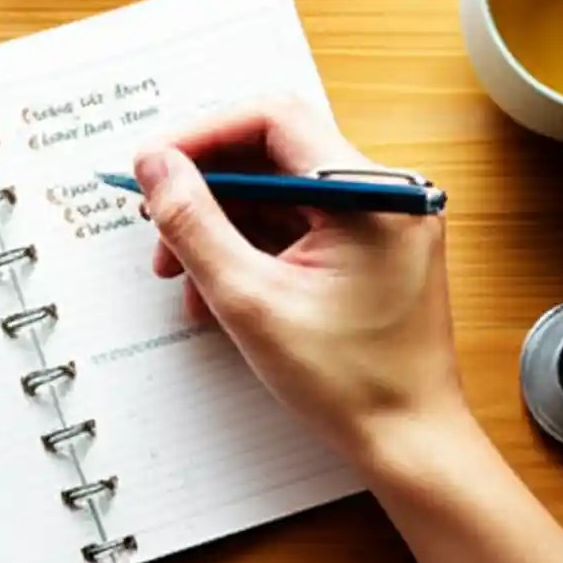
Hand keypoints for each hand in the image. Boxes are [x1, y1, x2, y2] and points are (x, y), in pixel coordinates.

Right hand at [135, 98, 466, 462]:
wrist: (408, 443)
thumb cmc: (351, 383)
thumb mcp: (249, 300)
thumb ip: (194, 224)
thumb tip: (155, 166)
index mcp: (369, 193)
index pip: (274, 119)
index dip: (202, 134)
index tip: (153, 164)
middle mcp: (381, 193)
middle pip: (271, 152)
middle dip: (204, 186)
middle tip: (155, 222)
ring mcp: (376, 220)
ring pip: (275, 192)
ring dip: (219, 224)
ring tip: (178, 271)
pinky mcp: (365, 248)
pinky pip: (293, 225)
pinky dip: (247, 247)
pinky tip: (213, 288)